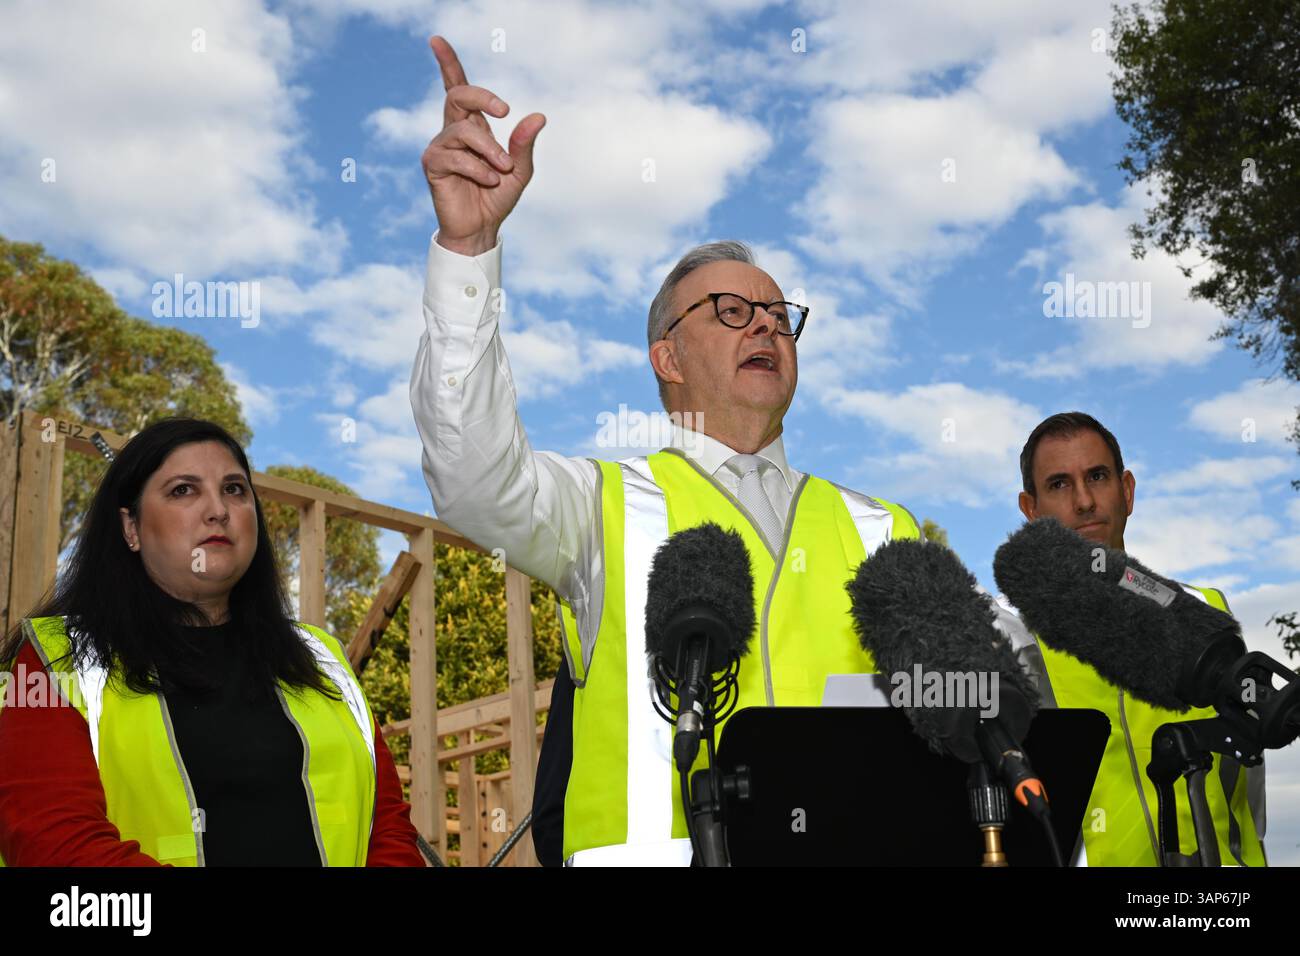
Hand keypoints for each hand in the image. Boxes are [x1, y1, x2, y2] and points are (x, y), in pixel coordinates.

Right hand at [421, 36, 545, 256]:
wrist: (482, 229)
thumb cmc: (497, 197)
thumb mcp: (520, 170)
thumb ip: (525, 144)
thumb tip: (538, 115)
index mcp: (472, 126)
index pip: (456, 87)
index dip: (447, 63)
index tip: (437, 40)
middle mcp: (453, 131)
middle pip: (458, 94)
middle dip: (482, 96)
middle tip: (505, 111)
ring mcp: (440, 147)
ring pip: (463, 130)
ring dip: (489, 149)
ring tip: (502, 169)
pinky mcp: (433, 165)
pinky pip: (456, 156)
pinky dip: (479, 168)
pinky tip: (489, 180)